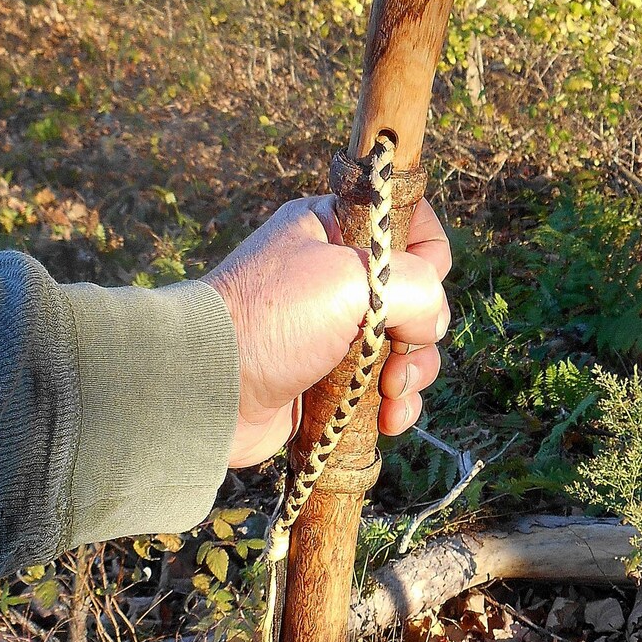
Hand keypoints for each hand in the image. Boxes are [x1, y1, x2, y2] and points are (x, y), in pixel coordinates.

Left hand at [205, 196, 450, 468]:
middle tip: (398, 353)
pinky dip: (395, 404)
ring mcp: (334, 329)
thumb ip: (416, 286)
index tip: (421, 284)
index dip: (428, 253)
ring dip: (412, 374)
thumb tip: (432, 323)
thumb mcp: (352, 279)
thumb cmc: (274, 320)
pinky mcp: (331, 378)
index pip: (406, 220)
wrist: (209, 389)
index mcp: (333, 228)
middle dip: (422, 332)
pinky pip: (385, 387)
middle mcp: (336, 274)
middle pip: (417, 294)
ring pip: (406, 346)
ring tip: (390, 395)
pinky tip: (389, 420)